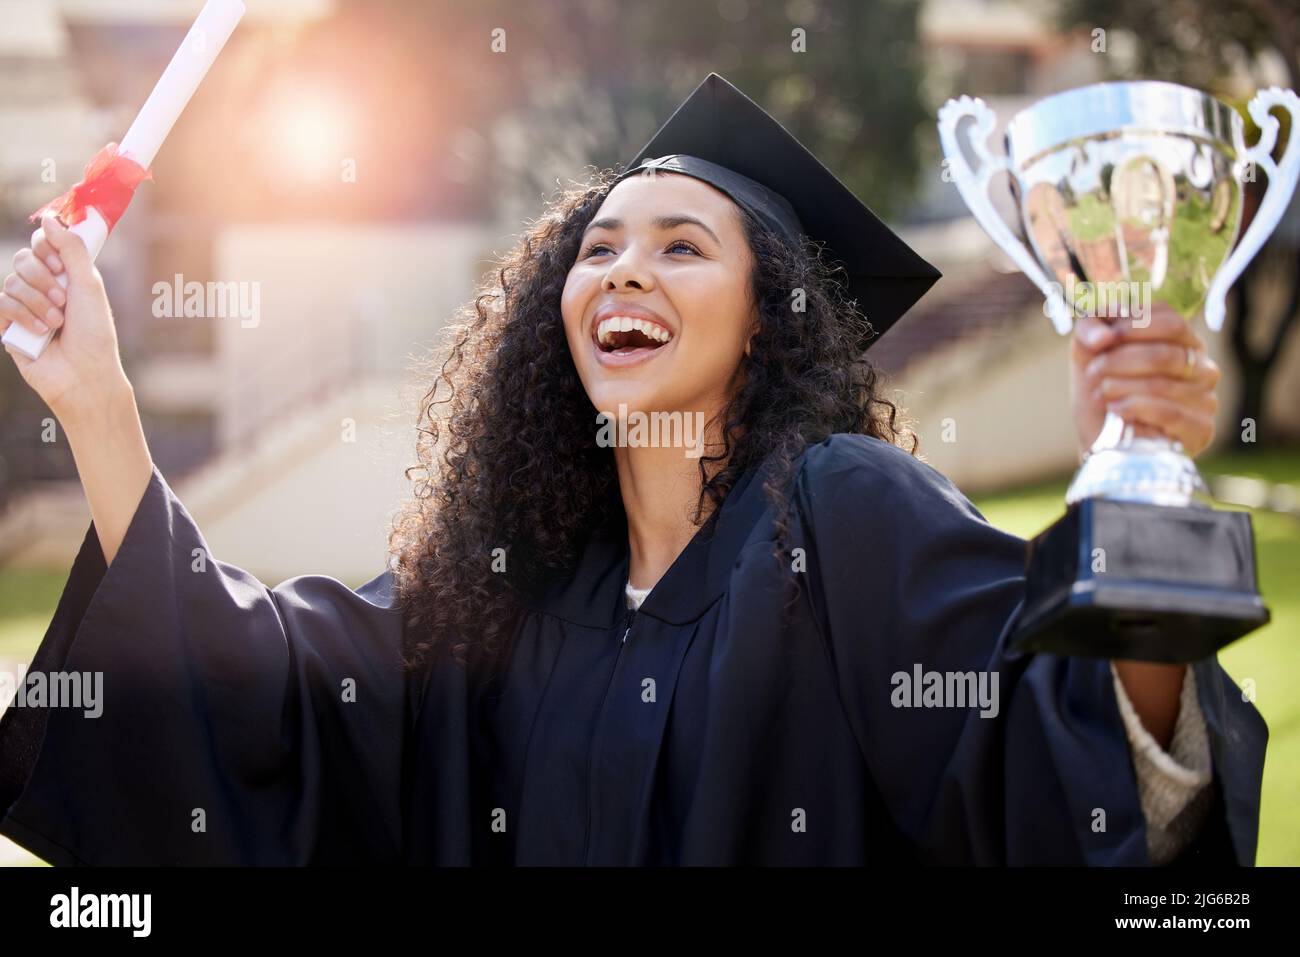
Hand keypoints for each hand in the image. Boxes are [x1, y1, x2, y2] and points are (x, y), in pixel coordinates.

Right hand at [1, 213, 127, 419]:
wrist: (84, 374)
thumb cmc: (94, 333)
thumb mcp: (89, 285)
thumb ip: (71, 249)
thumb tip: (49, 218)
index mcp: (66, 276)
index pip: (43, 244)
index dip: (48, 248)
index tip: (62, 266)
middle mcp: (44, 288)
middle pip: (23, 259)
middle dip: (43, 278)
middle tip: (63, 300)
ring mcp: (24, 307)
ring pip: (12, 281)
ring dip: (37, 302)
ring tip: (57, 324)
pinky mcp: (8, 326)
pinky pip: (0, 303)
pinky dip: (22, 315)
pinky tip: (41, 332)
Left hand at [1069, 304, 1219, 458]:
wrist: (1101, 442)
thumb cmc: (1101, 392)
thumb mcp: (1087, 355)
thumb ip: (1090, 329)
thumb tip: (1104, 335)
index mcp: (1182, 341)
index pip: (1170, 320)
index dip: (1132, 326)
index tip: (1101, 341)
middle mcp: (1201, 367)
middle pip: (1164, 353)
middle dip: (1118, 361)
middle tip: (1093, 373)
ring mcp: (1205, 399)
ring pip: (1162, 384)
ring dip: (1120, 387)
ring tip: (1100, 394)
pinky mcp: (1201, 429)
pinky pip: (1169, 413)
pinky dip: (1134, 409)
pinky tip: (1116, 410)